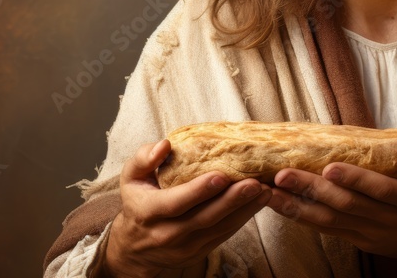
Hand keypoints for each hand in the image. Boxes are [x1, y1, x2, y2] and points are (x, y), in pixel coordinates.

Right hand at [98, 139, 272, 277]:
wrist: (136, 246)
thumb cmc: (137, 201)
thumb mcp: (131, 177)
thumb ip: (144, 158)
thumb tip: (165, 145)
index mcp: (147, 212)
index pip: (175, 203)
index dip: (198, 191)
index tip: (222, 175)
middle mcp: (166, 233)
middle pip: (203, 218)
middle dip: (231, 201)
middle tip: (255, 182)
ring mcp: (185, 246)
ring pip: (219, 228)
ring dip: (245, 210)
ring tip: (265, 190)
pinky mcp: (200, 251)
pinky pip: (225, 235)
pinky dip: (243, 219)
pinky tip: (258, 202)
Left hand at [266, 142, 396, 276]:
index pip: (380, 190)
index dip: (355, 179)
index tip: (330, 167)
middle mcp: (387, 220)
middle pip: (345, 205)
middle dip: (311, 189)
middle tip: (282, 175)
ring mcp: (372, 233)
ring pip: (330, 221)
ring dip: (297, 207)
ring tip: (269, 192)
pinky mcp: (361, 241)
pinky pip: (329, 230)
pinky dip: (304, 218)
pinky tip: (281, 206)